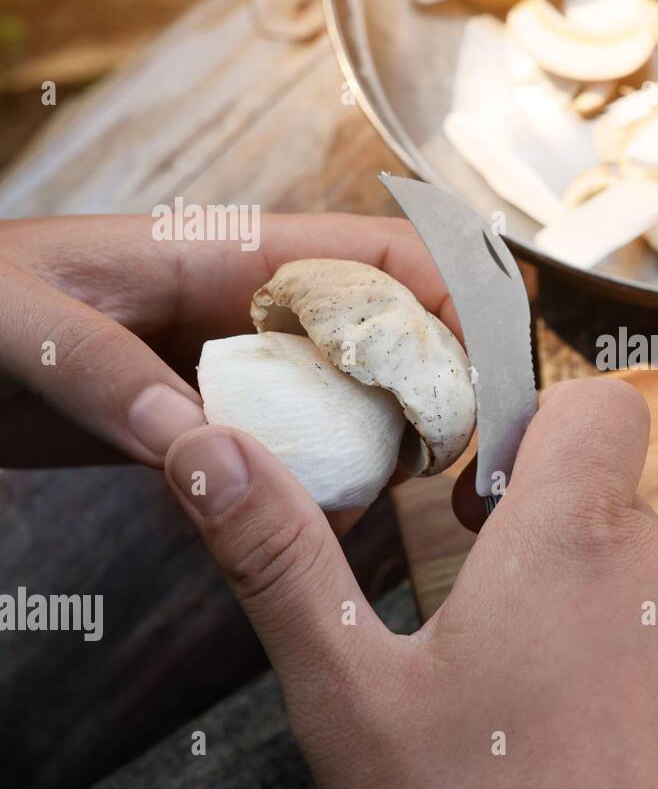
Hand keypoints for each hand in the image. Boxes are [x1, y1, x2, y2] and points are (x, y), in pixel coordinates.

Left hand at [0, 214, 460, 469]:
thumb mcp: (18, 323)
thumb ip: (107, 372)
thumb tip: (201, 448)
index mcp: (231, 254)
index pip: (389, 255)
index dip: (458, 302)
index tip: (481, 384)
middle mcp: (256, 312)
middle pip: (397, 337)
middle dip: (442, 391)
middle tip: (454, 469)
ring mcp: (243, 373)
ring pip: (359, 405)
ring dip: (385, 454)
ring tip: (379, 506)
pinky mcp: (216, 429)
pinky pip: (297, 460)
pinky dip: (318, 497)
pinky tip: (302, 535)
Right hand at [164, 378, 657, 787]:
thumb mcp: (354, 696)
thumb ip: (286, 562)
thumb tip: (213, 457)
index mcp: (573, 542)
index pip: (596, 405)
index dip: (540, 424)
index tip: (485, 492)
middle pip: (609, 503)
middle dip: (546, 541)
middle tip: (484, 622)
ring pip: (646, 581)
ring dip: (593, 612)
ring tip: (531, 702)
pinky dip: (643, 673)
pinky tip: (591, 741)